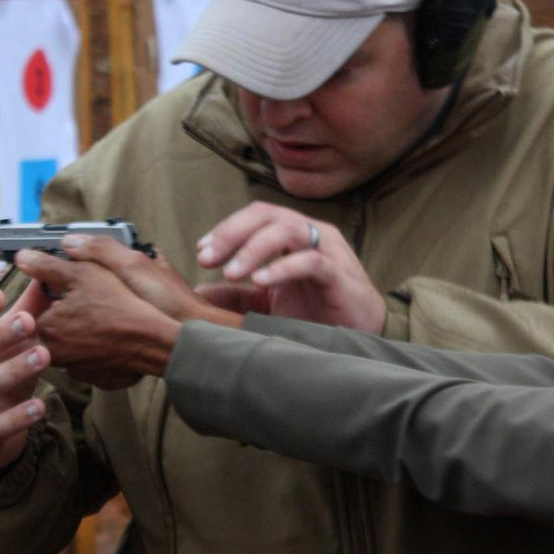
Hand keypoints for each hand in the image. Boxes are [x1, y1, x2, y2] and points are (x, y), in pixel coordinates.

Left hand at [16, 239, 232, 383]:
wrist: (156, 342)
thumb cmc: (121, 308)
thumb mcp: (82, 274)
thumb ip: (47, 265)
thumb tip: (23, 257)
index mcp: (43, 330)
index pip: (27, 309)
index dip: (41, 292)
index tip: (55, 283)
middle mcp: (53, 355)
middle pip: (45, 326)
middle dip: (57, 310)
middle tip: (79, 294)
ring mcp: (74, 367)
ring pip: (64, 341)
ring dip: (73, 327)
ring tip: (95, 310)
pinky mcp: (94, 375)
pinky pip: (83, 356)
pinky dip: (90, 343)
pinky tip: (105, 330)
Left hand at [195, 201, 386, 331]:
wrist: (357, 339)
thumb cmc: (315, 317)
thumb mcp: (266, 304)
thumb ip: (236, 296)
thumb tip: (196, 294)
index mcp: (294, 236)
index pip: (256, 216)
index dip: (226, 229)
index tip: (201, 252)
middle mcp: (311, 234)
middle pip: (266, 214)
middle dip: (231, 233)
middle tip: (207, 259)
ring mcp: (328, 251)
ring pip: (287, 230)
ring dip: (252, 249)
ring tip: (231, 272)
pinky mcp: (340, 274)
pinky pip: (310, 261)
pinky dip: (282, 268)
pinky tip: (260, 282)